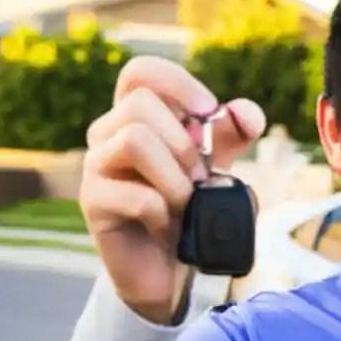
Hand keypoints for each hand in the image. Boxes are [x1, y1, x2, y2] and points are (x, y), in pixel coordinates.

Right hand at [80, 56, 265, 324]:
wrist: (170, 269)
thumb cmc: (190, 209)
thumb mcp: (217, 165)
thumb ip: (233, 134)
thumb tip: (246, 113)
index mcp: (137, 116)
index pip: (140, 71)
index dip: (176, 82)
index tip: (209, 111)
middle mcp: (108, 134)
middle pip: (139, 104)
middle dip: (184, 142)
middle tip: (199, 179)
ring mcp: (96, 167)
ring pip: (135, 140)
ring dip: (175, 177)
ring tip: (185, 204)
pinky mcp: (93, 204)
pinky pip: (137, 195)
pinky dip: (165, 214)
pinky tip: (169, 228)